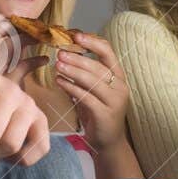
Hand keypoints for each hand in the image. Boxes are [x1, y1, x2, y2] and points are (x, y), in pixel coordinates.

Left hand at [53, 33, 128, 148]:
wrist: (108, 142)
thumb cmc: (98, 114)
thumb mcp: (92, 92)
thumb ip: (83, 77)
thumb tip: (64, 59)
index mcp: (119, 77)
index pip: (108, 52)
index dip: (92, 42)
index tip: (76, 35)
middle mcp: (120, 87)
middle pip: (97, 66)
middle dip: (77, 58)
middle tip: (59, 53)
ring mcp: (115, 101)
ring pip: (92, 81)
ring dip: (73, 71)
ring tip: (57, 65)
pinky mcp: (105, 114)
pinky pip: (86, 97)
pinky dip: (71, 88)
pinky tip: (59, 82)